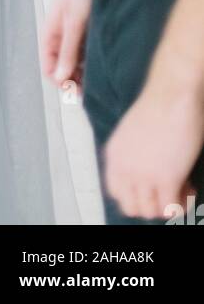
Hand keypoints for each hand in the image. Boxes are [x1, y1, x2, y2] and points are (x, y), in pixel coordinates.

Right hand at [41, 0, 94, 90]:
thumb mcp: (74, 22)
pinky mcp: (86, 28)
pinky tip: (104, 65)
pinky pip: (86, 51)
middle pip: (63, 67)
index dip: (61, 82)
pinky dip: (92, 60)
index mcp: (50, 35)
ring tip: (101, 81)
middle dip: (74, 80)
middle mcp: (60, 37)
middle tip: (92, 91)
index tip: (77, 92)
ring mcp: (73, 33)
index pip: (49, 68)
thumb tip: (61, 77)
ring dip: (85, 72)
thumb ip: (69, 50)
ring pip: (76, 61)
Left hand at [104, 82, 203, 219]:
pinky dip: (181, 204)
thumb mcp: (133, 134)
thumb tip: (147, 174)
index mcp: (114, 155)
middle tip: (168, 190)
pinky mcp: (166, 178)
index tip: (151, 188)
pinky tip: (189, 187)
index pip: (116, 192)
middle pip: (132, 207)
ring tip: (181, 187)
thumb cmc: (158, 105)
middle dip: (151, 203)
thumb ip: (133, 156)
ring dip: (167, 204)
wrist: (172, 92)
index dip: (136, 194)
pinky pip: (171, 209)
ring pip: (151, 211)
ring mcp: (143, 175)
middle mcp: (123, 168)